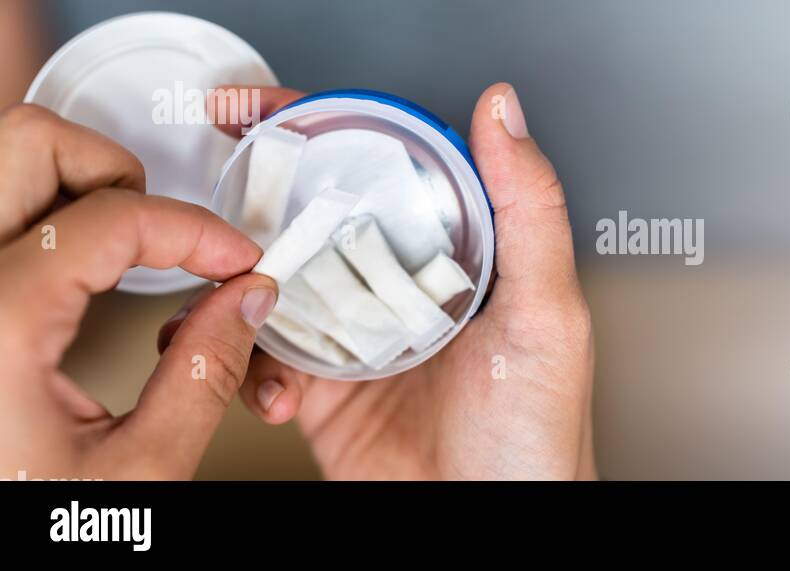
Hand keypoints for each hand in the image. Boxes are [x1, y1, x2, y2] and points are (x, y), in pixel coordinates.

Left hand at [0, 105, 277, 479]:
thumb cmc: (28, 523)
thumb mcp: (138, 474)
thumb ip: (203, 374)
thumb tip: (245, 301)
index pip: (113, 217)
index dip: (197, 231)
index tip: (239, 259)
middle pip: (29, 145)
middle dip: (120, 175)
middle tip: (168, 236)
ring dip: (73, 184)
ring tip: (124, 244)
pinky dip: (42, 219)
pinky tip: (76, 274)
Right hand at [203, 84, 595, 479]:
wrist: (491, 529)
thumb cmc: (538, 439)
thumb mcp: (546, 315)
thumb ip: (529, 214)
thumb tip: (506, 117)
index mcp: (452, 261)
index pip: (389, 177)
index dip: (336, 137)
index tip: (281, 115)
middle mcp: (399, 294)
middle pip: (317, 226)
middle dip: (261, 208)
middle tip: (224, 204)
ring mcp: (357, 343)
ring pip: (273, 291)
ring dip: (238, 294)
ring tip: (233, 308)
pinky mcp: (323, 396)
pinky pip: (262, 364)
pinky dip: (250, 372)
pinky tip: (276, 392)